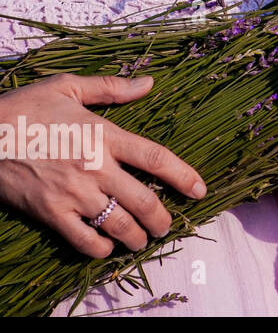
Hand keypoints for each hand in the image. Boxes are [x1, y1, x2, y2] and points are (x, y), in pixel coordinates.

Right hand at [0, 74, 206, 256]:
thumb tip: (149, 83)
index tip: (200, 190)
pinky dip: (100, 248)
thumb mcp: (68, 87)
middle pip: (144, 201)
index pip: (156, 158)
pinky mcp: (49, 213)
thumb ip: (112, 88)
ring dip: (136, 237)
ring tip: (142, 240)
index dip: (184, 176)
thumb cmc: (24, 107)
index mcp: (105, 135)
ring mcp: (72, 193)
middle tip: (167, 226)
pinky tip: (106, 247)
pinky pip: (83, 240)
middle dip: (162, 219)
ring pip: (119, 225)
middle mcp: (95, 167)